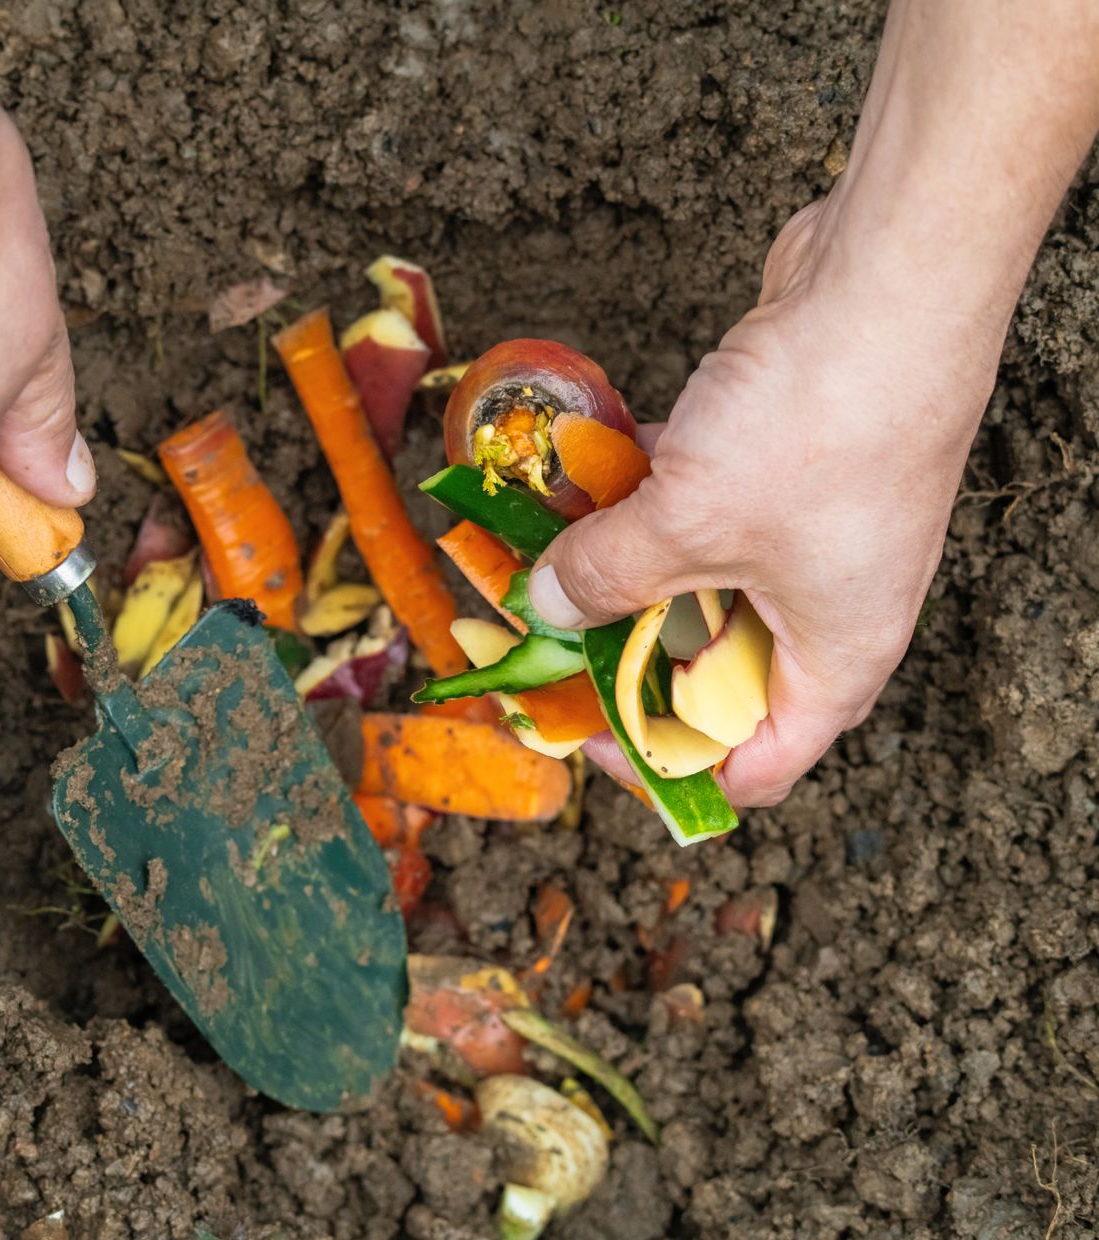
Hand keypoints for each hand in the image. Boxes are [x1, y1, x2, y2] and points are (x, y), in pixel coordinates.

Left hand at [527, 198, 1004, 805]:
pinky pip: (705, 507)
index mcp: (836, 656)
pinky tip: (585, 476)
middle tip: (552, 647)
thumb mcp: (685, 524)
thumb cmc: (821, 426)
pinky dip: (650, 500)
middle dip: (630, 659)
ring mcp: (814, 530)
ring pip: (702, 579)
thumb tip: (548, 607)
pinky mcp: (789, 463)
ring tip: (546, 562)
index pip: (757, 761)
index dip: (669, 761)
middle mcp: (833, 604)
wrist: (890, 281)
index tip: (592, 734)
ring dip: (627, 570)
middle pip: (718, 672)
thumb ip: (607, 577)